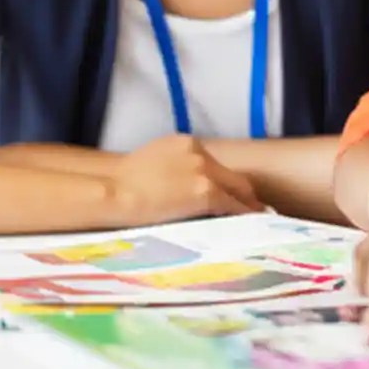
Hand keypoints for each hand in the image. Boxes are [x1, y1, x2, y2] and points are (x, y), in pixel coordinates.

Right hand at [110, 135, 264, 225]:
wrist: (114, 191)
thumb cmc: (120, 185)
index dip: (226, 181)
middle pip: (232, 175)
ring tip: (255, 218)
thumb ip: (172, 168)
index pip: (214, 164)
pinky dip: (244, 214)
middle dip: (244, 192)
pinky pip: (233, 205)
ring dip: (246, 204)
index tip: (232, 193)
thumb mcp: (150, 164)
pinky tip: (251, 224)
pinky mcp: (206, 192)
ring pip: (237, 189)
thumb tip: (181, 186)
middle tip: (253, 208)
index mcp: (184, 143)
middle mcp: (199, 153)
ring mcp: (204, 171)